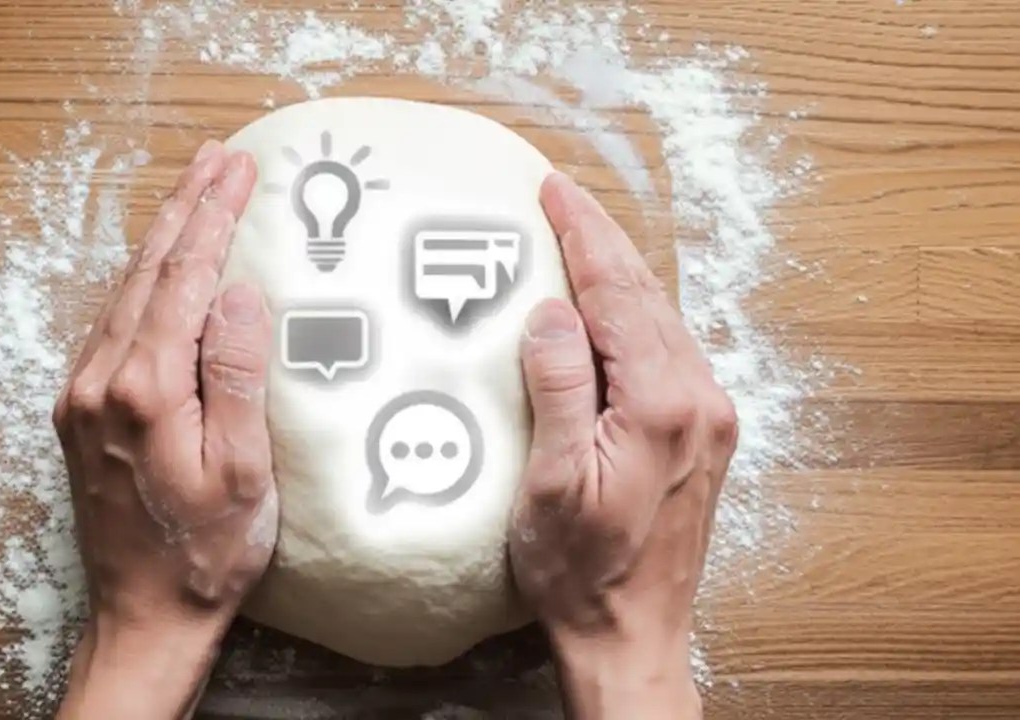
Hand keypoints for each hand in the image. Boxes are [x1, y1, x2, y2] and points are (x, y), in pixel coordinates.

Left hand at [54, 141, 274, 718]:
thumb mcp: (243, 472)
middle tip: (216, 158)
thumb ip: (237, 377)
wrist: (143, 616)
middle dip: (184, 209)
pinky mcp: (80, 412)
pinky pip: (111, 325)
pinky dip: (142, 282)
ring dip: (162, 239)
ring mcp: (82, 396)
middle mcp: (101, 383)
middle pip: (146, 274)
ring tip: (195, 193)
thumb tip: (238, 293)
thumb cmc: (205, 553)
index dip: (213, 219)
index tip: (237, 170)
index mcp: (145, 392)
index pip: (184, 281)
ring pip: (124, 293)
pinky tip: (161, 267)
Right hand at [509, 174, 737, 719]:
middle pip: (646, 296)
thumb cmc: (583, 571)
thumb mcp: (553, 481)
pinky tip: (606, 307)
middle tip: (560, 197)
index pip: (617, 295)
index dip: (583, 236)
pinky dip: (631, 315)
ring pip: (660, 319)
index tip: (552, 191)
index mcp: (663, 405)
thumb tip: (552, 311)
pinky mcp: (702, 434)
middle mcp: (699, 400)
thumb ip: (559, 387)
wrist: (632, 635)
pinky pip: (666, 350)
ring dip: (617, 274)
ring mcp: (708, 417)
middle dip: (602, 241)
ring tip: (578, 237)